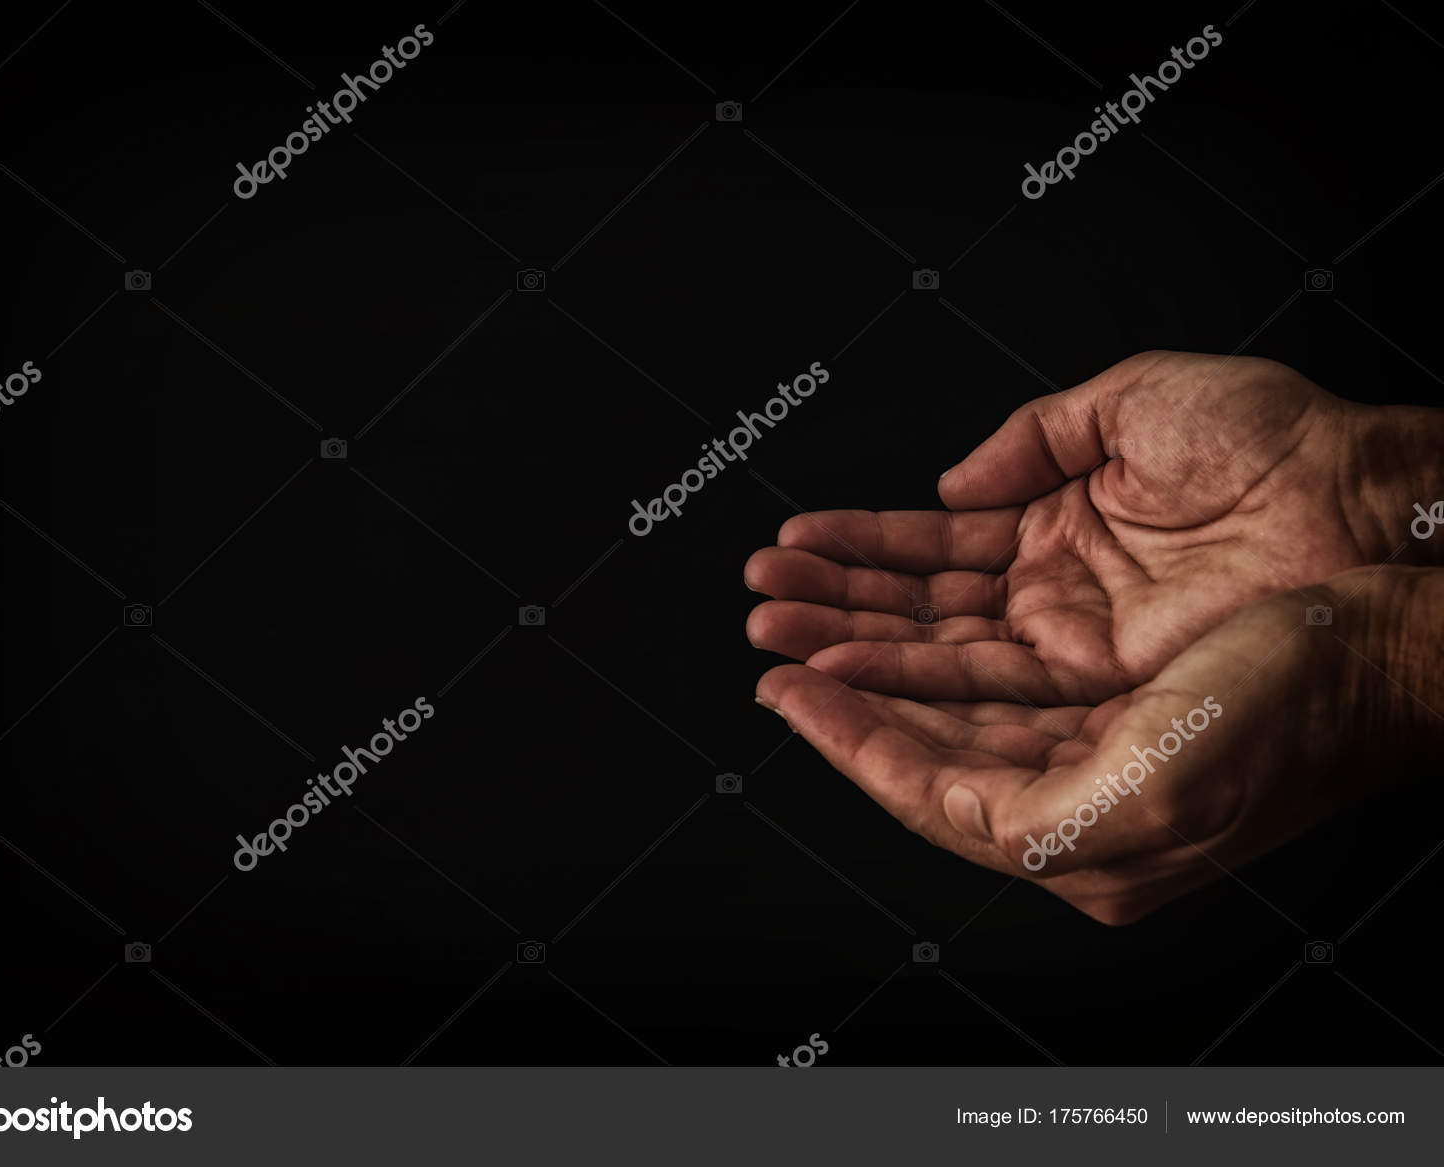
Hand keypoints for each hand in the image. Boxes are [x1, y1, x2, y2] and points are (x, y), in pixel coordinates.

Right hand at [745, 351, 1440, 704]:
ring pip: (935, 652)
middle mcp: (1055, 594)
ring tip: (774, 629)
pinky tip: (844, 669)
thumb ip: (1031, 437)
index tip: (794, 541)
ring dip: (849, 643)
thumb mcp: (1129, 400)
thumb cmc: (1268, 441)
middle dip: (835, 599)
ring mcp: (1071, 644)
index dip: (862, 544)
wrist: (1356, 501)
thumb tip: (950, 479)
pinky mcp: (1094, 684)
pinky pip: (983, 687)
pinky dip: (907, 680)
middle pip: (921, 606)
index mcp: (1059, 524)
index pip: (936, 544)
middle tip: (761, 596)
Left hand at [751, 566, 1443, 923]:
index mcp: (1083, 844)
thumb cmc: (1290, 714)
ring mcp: (1085, 747)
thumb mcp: (1160, 784)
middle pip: (926, 745)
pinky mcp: (1100, 695)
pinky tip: (897, 618)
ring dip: (878, 658)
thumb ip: (1040, 820)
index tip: (785, 691)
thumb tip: (956, 807)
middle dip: (847, 693)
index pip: (930, 797)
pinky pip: (990, 669)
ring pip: (948, 700)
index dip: (851, 743)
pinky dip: (934, 641)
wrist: (1377, 650)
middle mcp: (1075, 802)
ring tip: (810, 619)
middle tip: (775, 643)